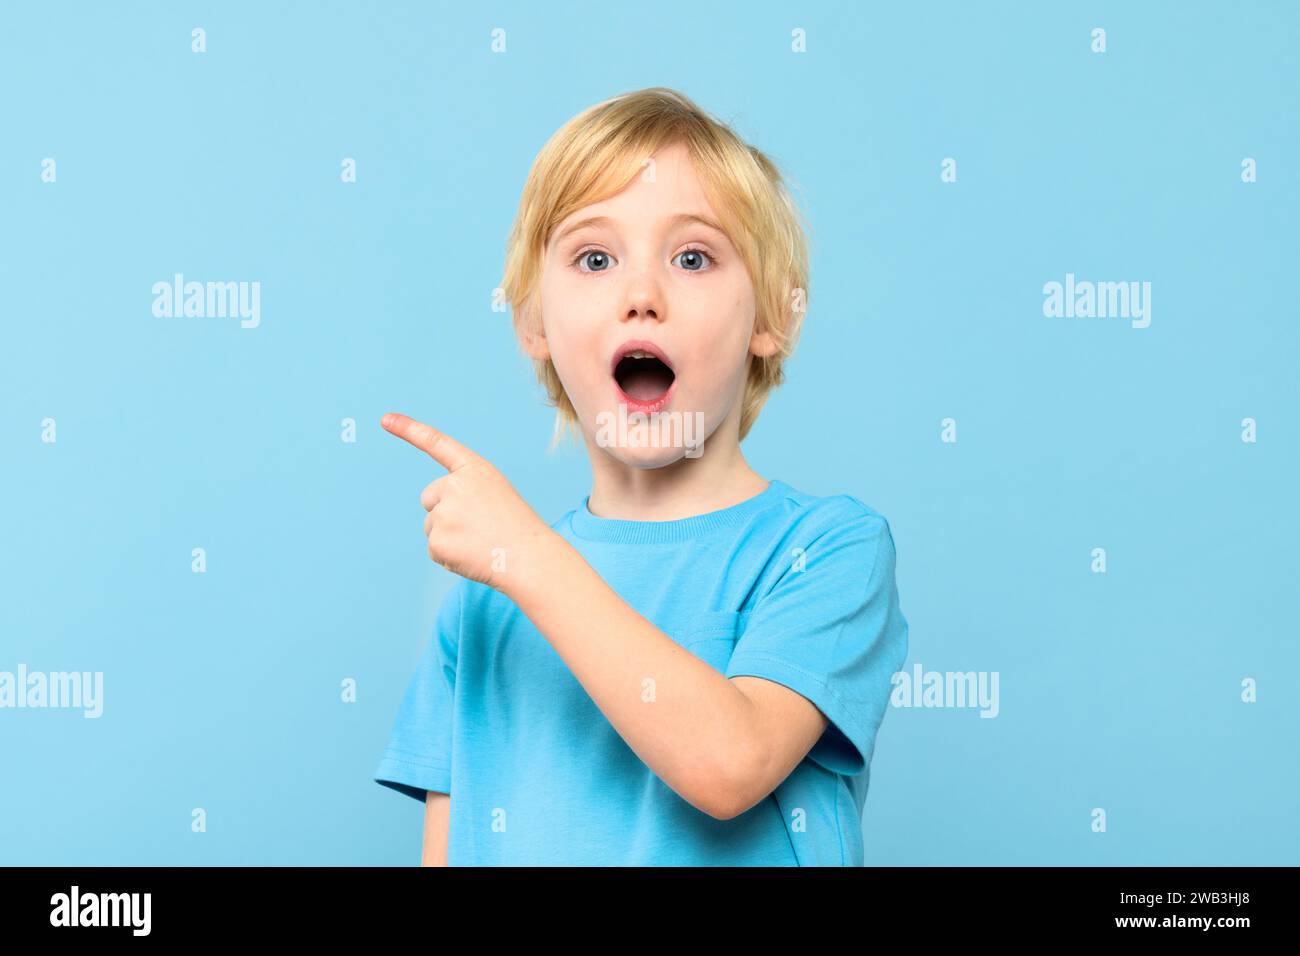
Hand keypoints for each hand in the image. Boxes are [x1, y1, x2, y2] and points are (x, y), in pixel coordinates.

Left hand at [381, 412, 552, 593]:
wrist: (528, 557)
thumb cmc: (517, 528)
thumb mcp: (495, 494)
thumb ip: (464, 493)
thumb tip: (437, 515)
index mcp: (475, 470)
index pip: (437, 444)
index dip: (409, 430)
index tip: (386, 419)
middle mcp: (455, 486)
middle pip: (430, 497)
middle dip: (444, 511)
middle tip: (476, 526)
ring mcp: (444, 514)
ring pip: (431, 525)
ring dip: (449, 536)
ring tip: (480, 542)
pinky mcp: (437, 542)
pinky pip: (434, 549)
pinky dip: (449, 556)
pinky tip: (472, 556)